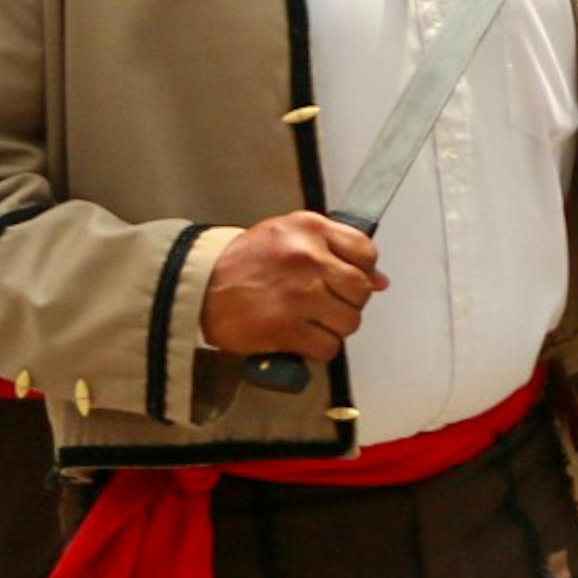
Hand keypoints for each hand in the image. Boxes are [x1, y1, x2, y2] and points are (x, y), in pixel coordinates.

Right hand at [199, 211, 385, 359]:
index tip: (347, 281)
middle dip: (349, 302)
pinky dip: (319, 348)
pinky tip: (302, 338)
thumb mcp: (289, 236)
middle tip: (327, 304)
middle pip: (361, 290)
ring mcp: (297, 294)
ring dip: (334, 328)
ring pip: (349, 321)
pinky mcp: (284, 327)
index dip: (363, 271)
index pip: (366, 253)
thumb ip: (336, 249)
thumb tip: (380, 280)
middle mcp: (307, 258)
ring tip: (311, 321)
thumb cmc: (245, 262)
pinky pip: (327, 346)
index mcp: (309, 229)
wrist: (197, 285)